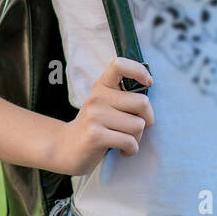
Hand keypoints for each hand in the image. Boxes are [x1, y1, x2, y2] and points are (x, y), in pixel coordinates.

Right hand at [48, 57, 153, 175]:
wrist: (66, 149)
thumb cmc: (96, 126)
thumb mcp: (105, 104)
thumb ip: (124, 97)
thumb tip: (149, 88)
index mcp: (101, 86)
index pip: (119, 65)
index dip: (139, 70)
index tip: (148, 82)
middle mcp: (97, 98)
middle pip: (142, 102)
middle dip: (147, 119)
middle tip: (135, 127)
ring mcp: (95, 116)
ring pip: (139, 125)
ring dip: (137, 137)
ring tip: (124, 139)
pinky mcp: (96, 136)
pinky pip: (130, 142)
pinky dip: (131, 150)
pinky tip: (122, 150)